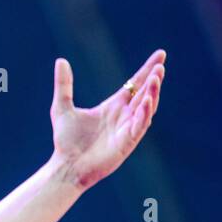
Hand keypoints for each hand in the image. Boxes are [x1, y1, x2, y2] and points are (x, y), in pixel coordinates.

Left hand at [48, 49, 165, 190]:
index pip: (135, 84)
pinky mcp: (126, 143)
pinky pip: (139, 126)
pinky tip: (147, 100)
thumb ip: (64, 85)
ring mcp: (127, 129)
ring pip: (146, 108)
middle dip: (154, 79)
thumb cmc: (66, 141)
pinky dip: (144, 113)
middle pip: (145, 93)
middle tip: (160, 65)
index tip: (160, 55)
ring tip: (156, 77)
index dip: (147, 70)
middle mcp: (124, 116)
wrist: (66, 166)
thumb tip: (60, 60)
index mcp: (113, 106)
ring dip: (153, 93)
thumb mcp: (62, 108)